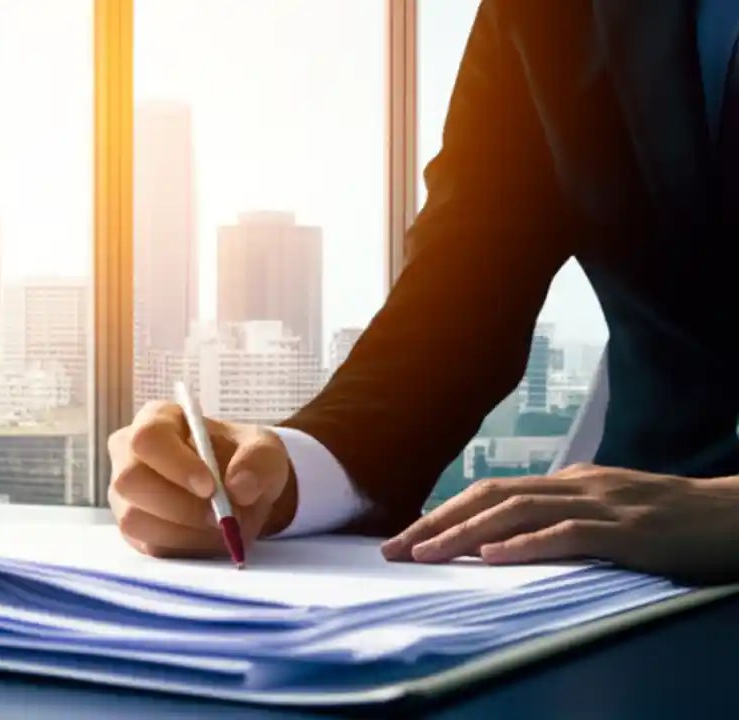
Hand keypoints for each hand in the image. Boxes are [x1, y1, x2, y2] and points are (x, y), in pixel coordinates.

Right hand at [106, 401, 296, 558]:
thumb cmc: (243, 461)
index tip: (209, 486)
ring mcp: (124, 494)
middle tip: (218, 516)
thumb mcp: (265, 451)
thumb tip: (240, 488)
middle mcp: (128, 454)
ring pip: (134, 519)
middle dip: (179, 506)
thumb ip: (258, 462)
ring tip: (219, 527)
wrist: (240, 494)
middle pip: (130, 480)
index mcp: (157, 420)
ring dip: (184, 531)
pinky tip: (206, 537)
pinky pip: (146, 545)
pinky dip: (183, 548)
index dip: (175, 464)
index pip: (148, 438)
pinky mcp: (131, 529)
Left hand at [381, 463, 738, 580]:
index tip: (404, 537)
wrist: (737, 514)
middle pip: (490, 496)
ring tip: (426, 554)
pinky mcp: (628, 531)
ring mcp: (602, 504)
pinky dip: (527, 544)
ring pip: (518, 511)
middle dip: (436, 522)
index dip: (442, 512)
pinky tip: (495, 555)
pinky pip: (569, 535)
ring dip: (465, 533)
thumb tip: (505, 536)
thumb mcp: (607, 510)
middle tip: (393, 549)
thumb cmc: (671, 518)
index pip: (490, 492)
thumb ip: (561, 516)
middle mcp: (576, 484)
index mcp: (568, 480)